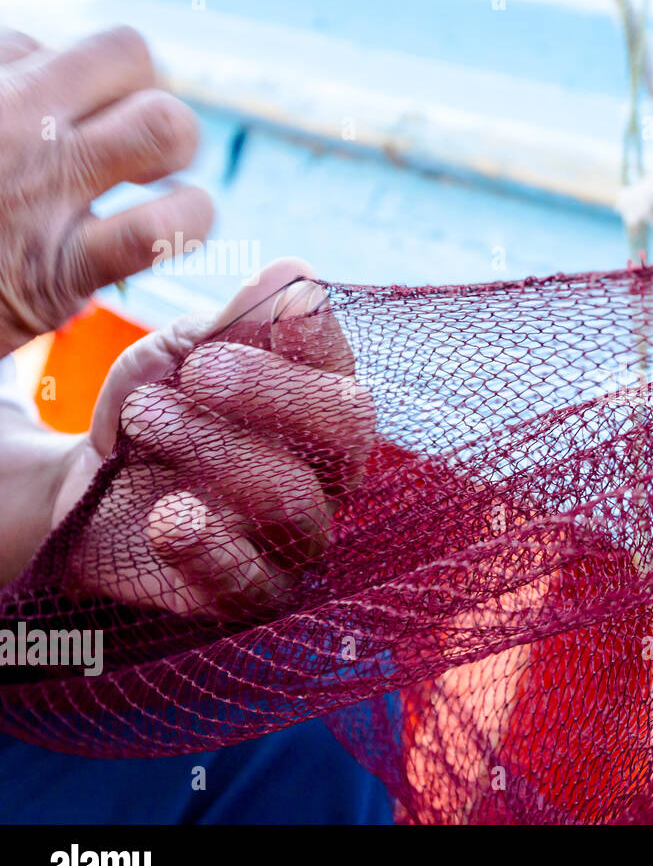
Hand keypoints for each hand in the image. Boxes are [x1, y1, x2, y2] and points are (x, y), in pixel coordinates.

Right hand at [0, 26, 212, 355]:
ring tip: (151, 179)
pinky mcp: (58, 271)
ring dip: (176, 149)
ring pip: (165, 125)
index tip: (59, 121)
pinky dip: (186, 222)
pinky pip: (155, 230)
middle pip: (129, 55)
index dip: (71, 80)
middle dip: (146, 93)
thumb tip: (38, 73)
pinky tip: (173, 228)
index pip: (46, 44)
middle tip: (128, 143)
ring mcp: (37, 193)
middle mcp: (7, 127)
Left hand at [52, 259, 375, 618]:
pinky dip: (209, 545)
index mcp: (318, 407)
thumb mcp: (180, 358)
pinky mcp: (251, 593)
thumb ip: (234, 322)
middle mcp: (326, 470)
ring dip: (216, 448)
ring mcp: (295, 536)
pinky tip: (167, 516)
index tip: (284, 305)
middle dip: (275, 390)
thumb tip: (296, 272)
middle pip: (346, 428)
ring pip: (293, 496)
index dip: (321, 337)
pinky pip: (251, 580)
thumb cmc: (159, 414)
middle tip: (198, 369)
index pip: (345, 367)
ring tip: (142, 417)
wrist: (93, 495)